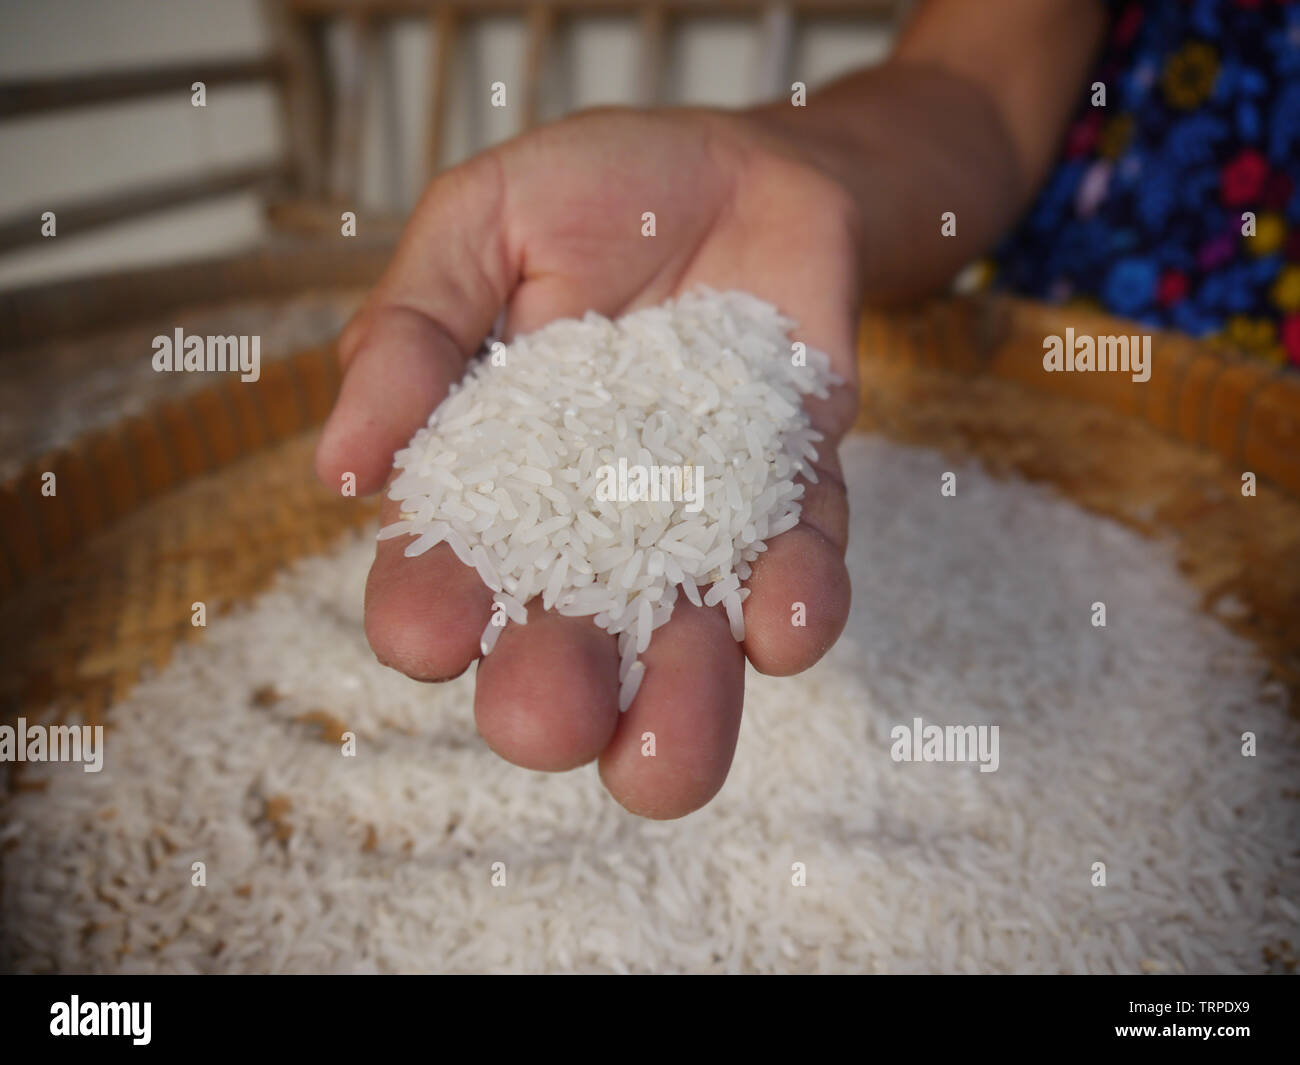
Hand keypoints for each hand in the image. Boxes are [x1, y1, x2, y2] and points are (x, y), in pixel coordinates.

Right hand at [316, 105, 860, 817]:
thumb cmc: (598, 196)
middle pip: (562, 650)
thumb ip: (413, 330)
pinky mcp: (795, 506)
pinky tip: (782, 618)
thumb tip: (339, 466)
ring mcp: (699, 529)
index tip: (424, 631)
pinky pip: (801, 574)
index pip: (443, 573)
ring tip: (663, 766)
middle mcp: (592, 533)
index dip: (426, 613)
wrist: (749, 170)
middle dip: (547, 698)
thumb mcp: (483, 224)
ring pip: (687, 653)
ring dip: (680, 713)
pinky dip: (797, 605)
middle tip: (543, 723)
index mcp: (494, 482)